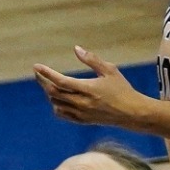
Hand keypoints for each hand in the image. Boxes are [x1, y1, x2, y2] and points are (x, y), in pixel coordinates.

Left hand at [31, 48, 148, 125]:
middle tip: (38, 73)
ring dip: (49, 93)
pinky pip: (62, 114)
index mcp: (88, 89)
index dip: (46, 73)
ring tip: (48, 83)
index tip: (36, 66)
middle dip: (43, 81)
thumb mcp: (110, 70)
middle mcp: (82, 103)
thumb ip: (92, 59)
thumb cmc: (122, 89)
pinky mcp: (83, 121)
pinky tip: (57, 97)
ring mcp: (81, 113)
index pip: (60, 81)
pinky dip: (56, 105)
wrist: (132, 113)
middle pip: (53, 92)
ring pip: (56, 103)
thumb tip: (76, 48)